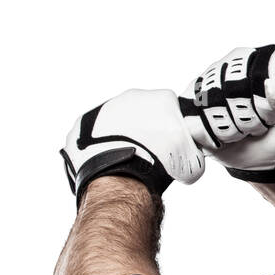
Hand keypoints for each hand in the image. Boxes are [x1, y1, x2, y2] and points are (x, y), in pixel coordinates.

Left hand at [60, 88, 204, 205]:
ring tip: (125, 159)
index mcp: (161, 98)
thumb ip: (192, 150)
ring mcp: (104, 108)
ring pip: (115, 121)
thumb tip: (190, 157)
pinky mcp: (82, 124)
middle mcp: (132, 97)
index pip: (171, 109)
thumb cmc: (158, 166)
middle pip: (141, 111)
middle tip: (148, 152)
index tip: (169, 144)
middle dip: (144, 129)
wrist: (121, 178)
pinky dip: (98, 146)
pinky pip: (92, 134)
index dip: (171, 129)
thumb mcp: (192, 162)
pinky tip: (105, 162)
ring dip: (120, 135)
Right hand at [179, 44, 274, 182]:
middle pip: (236, 86)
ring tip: (244, 131)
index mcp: (265, 60)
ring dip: (234, 128)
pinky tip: (225, 135)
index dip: (268, 98)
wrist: (259, 156)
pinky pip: (197, 117)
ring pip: (215, 103)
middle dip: (251, 117)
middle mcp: (235, 62)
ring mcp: (210, 80)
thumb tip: (271, 86)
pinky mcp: (191, 100)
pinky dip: (215, 134)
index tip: (274, 114)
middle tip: (260, 125)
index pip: (263, 67)